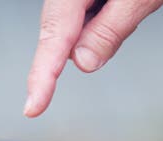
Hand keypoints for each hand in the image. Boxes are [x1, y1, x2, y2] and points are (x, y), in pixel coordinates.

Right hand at [24, 0, 162, 117]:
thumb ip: (111, 29)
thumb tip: (82, 64)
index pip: (55, 37)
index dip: (42, 76)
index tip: (33, 108)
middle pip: (59, 29)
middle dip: (78, 45)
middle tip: (112, 26)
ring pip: (74, 22)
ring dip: (99, 27)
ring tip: (129, 3)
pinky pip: (85, 10)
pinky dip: (102, 17)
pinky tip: (123, 3)